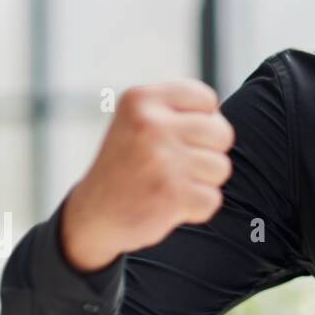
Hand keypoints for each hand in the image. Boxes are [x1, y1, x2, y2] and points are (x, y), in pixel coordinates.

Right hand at [61, 80, 235, 272]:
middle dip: (207, 153)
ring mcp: (161, 160)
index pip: (206, 99)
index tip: (174, 136)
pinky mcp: (171, 195)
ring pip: (221, 167)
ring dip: (202, 182)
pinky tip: (168, 203)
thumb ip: (180, 110)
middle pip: (222, 134)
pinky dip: (196, 208)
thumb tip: (221, 116)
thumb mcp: (141, 120)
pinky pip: (212, 199)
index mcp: (142, 99)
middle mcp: (150, 125)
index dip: (201, 121)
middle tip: (174, 164)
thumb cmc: (129, 163)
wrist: (92, 215)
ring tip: (170, 183)